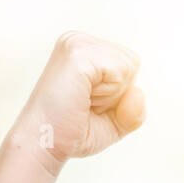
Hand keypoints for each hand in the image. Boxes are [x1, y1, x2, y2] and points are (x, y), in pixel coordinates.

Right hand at [10, 31, 145, 178]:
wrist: (44, 142)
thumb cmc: (72, 130)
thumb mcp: (114, 122)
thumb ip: (134, 111)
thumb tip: (139, 93)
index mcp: (86, 50)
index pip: (131, 64)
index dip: (120, 92)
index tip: (92, 102)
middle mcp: (79, 41)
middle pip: (133, 63)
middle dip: (119, 92)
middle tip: (87, 103)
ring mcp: (76, 44)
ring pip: (128, 66)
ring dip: (113, 94)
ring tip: (84, 101)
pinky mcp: (77, 54)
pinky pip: (121, 70)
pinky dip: (110, 93)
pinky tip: (84, 98)